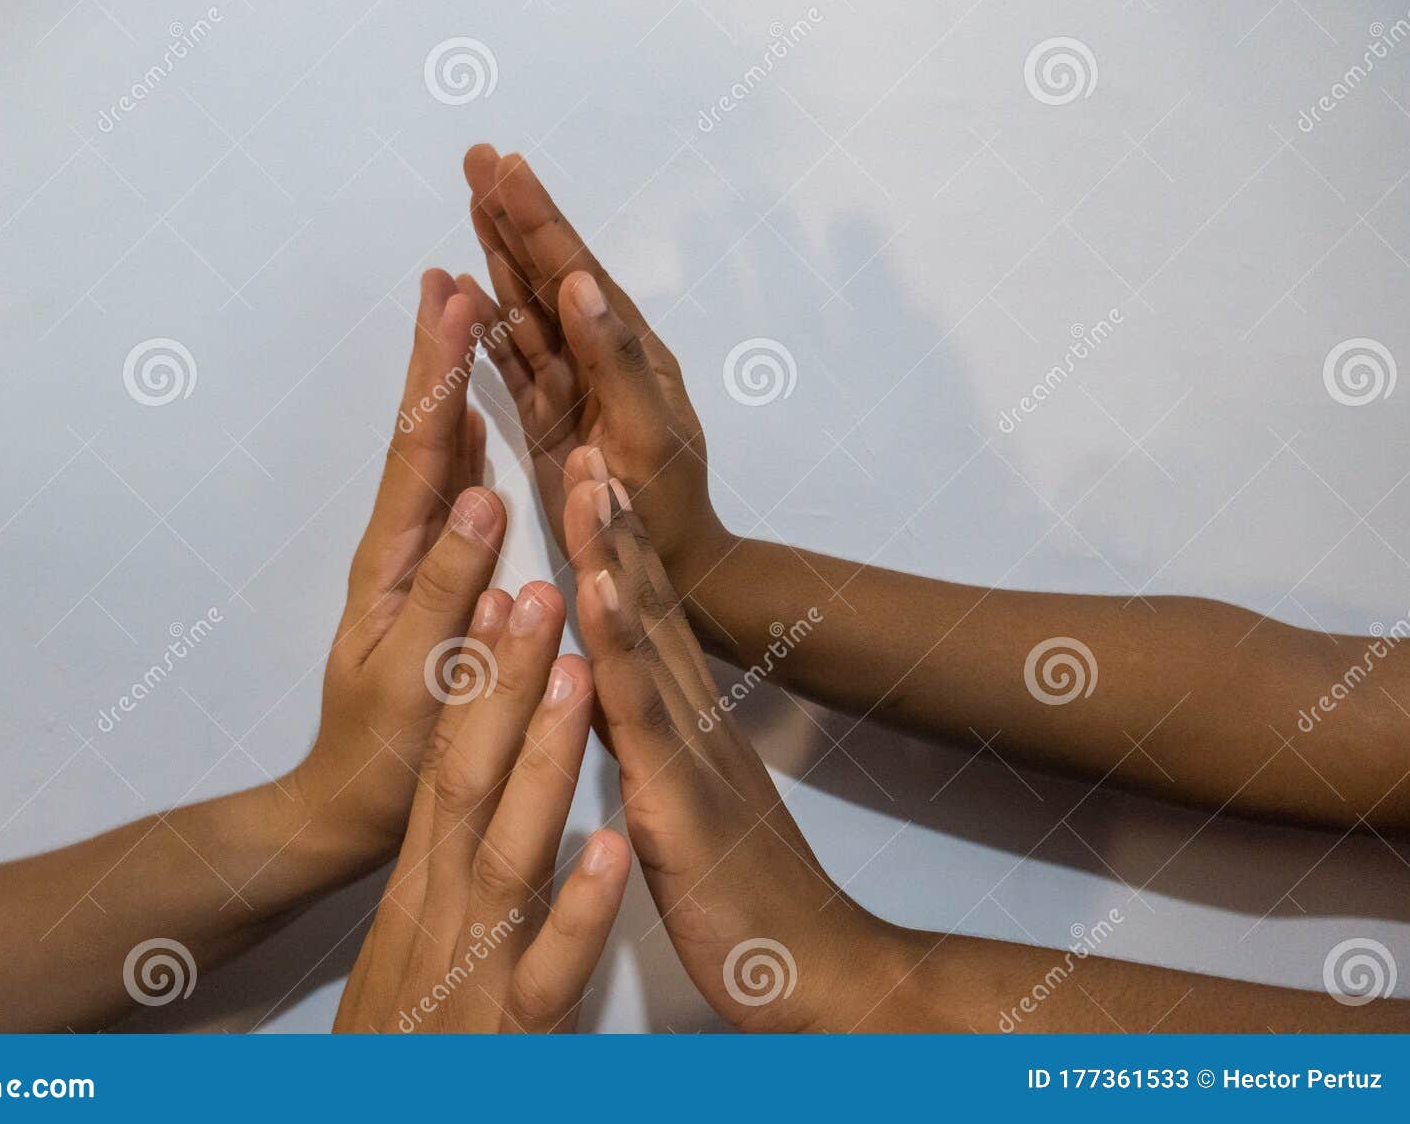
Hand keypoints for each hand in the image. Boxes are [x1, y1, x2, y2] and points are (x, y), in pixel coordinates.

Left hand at [283, 270, 507, 872]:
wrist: (346, 810)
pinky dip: (462, 448)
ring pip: (434, 459)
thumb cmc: (386, 757)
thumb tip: (484, 493)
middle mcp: (397, 551)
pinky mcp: (432, 585)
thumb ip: (449, 585)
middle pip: (420, 436)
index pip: (418, 450)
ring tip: (459, 326)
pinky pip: (450, 498)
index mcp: (393, 563)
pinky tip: (478, 427)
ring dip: (445, 388)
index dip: (437, 374)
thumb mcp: (417, 675)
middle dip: (434, 356)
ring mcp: (412, 564)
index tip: (454, 298)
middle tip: (448, 278)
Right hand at [334, 580, 630, 1031]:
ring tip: (574, 677)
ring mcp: (470, 978)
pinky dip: (577, 907)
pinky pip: (547, 970)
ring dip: (540, 763)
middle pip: (464, 784)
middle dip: (500, 686)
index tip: (500, 599)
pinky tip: (611, 848)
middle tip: (535, 590)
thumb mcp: (412, 948)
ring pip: (504, 855)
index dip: (471, 684)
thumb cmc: (408, 1055)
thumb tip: (461, 797)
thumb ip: (441, 873)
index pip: (444, 767)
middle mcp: (435, 920)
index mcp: (420, 893)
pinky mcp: (510, 1039)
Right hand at [460, 145, 730, 594]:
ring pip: (527, 307)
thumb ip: (617, 361)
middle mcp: (599, 357)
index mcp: (629, 352)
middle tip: (477, 160)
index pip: (577, 270)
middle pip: (547, 273)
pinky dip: (487, 326)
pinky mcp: (551, 418)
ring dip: (499, 257)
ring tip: (471, 206)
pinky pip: (514, 360)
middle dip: (514, 217)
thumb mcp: (649, 436)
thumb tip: (580, 285)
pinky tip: (464, 297)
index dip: (540, 218)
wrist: (675, 568)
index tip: (505, 166)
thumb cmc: (670, 509)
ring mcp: (572, 386)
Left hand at [562, 474, 904, 1031]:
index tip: (591, 471)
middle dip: (612, 518)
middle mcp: (689, 722)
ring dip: (613, 550)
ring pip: (641, 636)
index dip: (615, 543)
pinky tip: (597, 590)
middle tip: (587, 435)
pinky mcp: (682, 800)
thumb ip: (660, 748)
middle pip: (644, 604)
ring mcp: (689, 752)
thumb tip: (621, 701)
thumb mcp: (691, 805)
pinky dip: (618, 645)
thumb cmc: (750, 899)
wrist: (823, 974)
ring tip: (591, 474)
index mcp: (682, 726)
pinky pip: (642, 714)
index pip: (643, 619)